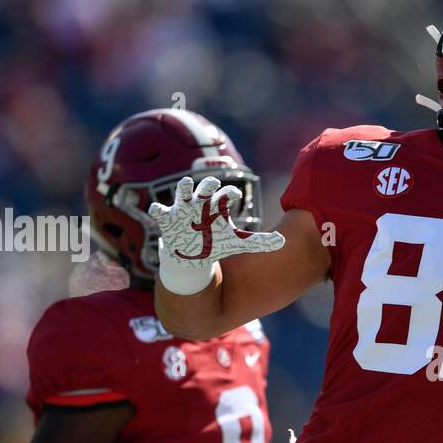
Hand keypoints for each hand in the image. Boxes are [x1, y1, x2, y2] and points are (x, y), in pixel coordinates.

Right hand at [149, 175, 284, 294]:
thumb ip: (261, 242)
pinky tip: (159, 210)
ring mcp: (182, 210)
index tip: (235, 197)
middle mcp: (200, 204)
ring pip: (181, 191)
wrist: (193, 258)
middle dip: (208, 184)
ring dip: (184, 188)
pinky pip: (158, 210)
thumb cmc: (215, 245)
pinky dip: (157, 209)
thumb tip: (284, 242)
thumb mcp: (237, 243)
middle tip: (213, 186)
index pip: (224, 193)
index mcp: (215, 206)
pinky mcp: (168, 220)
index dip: (229, 192)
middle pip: (204, 186)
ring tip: (187, 186)